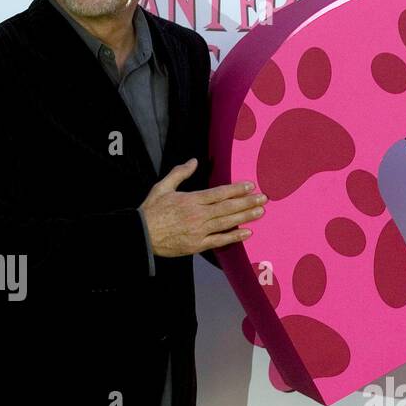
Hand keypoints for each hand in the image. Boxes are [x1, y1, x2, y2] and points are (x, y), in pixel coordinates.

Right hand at [140, 159, 267, 257]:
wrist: (141, 235)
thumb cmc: (151, 211)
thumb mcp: (162, 187)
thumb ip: (179, 173)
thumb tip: (193, 161)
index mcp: (191, 200)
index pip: (219, 193)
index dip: (236, 190)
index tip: (250, 186)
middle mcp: (198, 215)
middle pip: (228, 207)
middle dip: (247, 202)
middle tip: (264, 198)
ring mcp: (199, 231)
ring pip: (227, 223)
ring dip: (246, 217)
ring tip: (260, 212)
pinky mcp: (198, 245)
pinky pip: (220, 240)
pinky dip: (234, 237)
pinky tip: (247, 233)